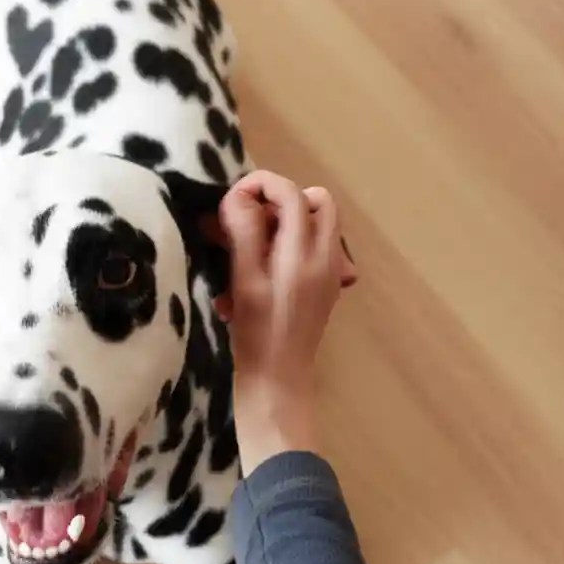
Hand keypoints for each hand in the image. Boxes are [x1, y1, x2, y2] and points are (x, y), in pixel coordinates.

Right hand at [214, 171, 355, 468]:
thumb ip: (245, 234)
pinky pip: (314, 248)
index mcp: (304, 254)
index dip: (262, 184)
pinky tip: (262, 273)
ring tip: (251, 247)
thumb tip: (239, 196)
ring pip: (317, 224)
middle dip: (281, 200)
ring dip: (285, 223)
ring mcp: (330, 272)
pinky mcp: (326, 287)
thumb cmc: (256, 334)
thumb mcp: (244, 282)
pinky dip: (289, 246)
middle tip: (249, 220)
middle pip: (318, 202)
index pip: (292, 194)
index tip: (233, 196)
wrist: (279, 380)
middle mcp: (326, 257)